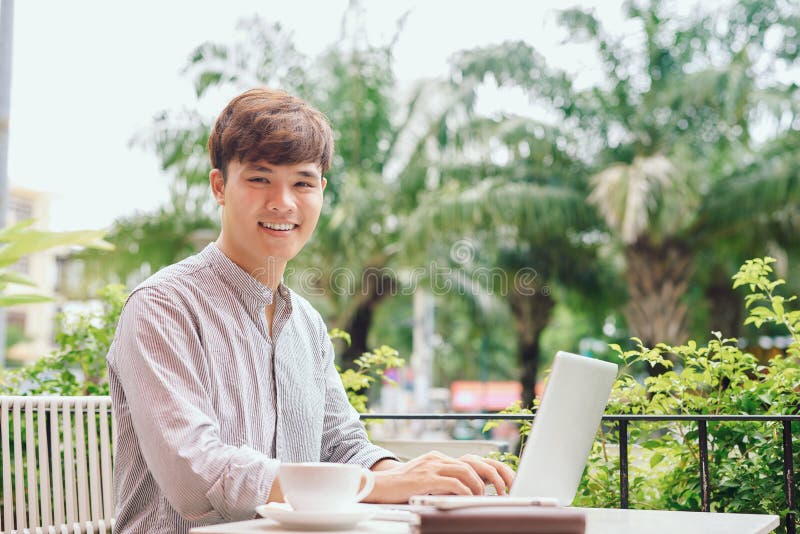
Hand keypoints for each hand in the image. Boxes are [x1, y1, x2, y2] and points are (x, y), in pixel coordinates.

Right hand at [365, 451, 514, 503]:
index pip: (470, 461)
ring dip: (479, 485)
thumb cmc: (401, 487)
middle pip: (472, 463)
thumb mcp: (424, 479)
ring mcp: (432, 466)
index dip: (488, 470)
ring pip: (466, 471)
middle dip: (492, 475)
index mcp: (438, 458)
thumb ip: (441, 480)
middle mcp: (437, 458)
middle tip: (503, 489)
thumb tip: (462, 491)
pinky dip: (465, 490)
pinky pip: (453, 482)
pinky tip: (468, 498)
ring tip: (485, 496)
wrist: (379, 485)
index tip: (501, 481)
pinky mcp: (427, 477)